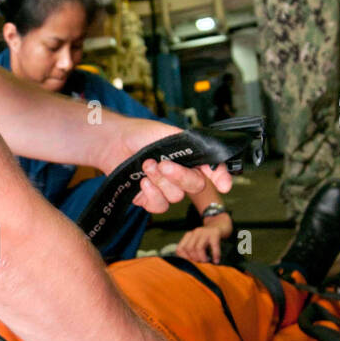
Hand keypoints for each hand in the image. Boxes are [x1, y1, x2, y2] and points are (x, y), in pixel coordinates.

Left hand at [102, 119, 232, 215]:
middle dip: (180, 176)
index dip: (222, 178)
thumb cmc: (142, 135)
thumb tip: (212, 157)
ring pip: (175, 197)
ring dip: (160, 181)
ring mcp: (166, 189)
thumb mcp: (171, 134)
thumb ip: (193, 146)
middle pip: (196, 187)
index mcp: (191, 158)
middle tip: (163, 164)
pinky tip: (142, 182)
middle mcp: (181, 175)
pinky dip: (151, 194)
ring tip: (146, 165)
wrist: (115, 142)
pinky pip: (159, 206)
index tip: (224, 186)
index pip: (213, 170)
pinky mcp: (149, 199)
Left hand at [175, 214, 233, 263]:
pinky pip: (214, 246)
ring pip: (199, 248)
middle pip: (189, 249)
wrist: (221, 224)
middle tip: (201, 263)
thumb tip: (190, 265)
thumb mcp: (198, 242)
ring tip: (207, 262)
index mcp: (189, 235)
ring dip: (202, 258)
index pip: (180, 249)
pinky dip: (215, 255)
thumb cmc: (208, 238)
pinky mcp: (215, 233)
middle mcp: (195, 232)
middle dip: (194, 259)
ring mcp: (205, 232)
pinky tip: (216, 261)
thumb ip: (192, 250)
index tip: (191, 263)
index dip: (184, 258)